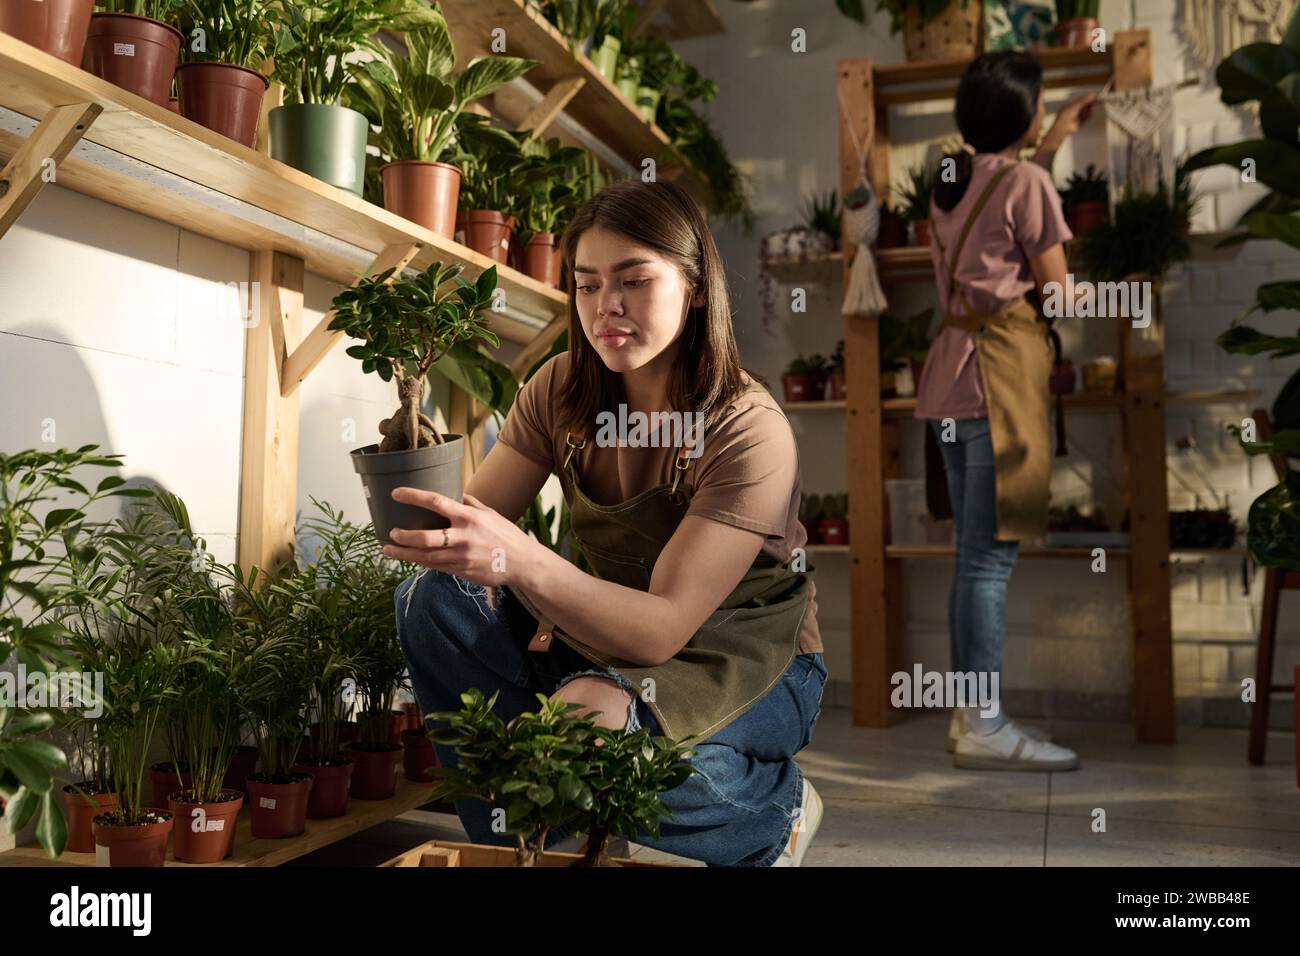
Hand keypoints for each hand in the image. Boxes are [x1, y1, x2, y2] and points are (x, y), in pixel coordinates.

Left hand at [381, 487, 539, 587]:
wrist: (523, 563)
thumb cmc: (507, 535)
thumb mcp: (490, 514)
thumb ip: (470, 504)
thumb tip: (454, 495)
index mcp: (470, 517)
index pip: (436, 502)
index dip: (414, 497)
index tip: (396, 493)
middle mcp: (463, 537)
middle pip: (426, 537)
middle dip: (404, 536)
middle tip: (391, 533)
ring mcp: (462, 557)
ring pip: (426, 557)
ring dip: (405, 553)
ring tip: (389, 549)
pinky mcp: (462, 571)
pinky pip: (436, 567)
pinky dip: (421, 562)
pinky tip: (411, 558)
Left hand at [1047, 92, 1098, 140]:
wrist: (1063, 127)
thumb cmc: (1066, 115)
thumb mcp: (1075, 106)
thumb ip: (1084, 101)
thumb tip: (1092, 95)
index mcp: (1068, 107)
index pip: (1078, 102)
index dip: (1085, 99)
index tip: (1092, 96)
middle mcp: (1071, 113)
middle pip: (1082, 107)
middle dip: (1088, 104)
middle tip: (1095, 101)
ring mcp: (1074, 119)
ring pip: (1083, 113)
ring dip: (1089, 110)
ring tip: (1094, 106)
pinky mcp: (1078, 124)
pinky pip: (1084, 119)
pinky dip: (1088, 115)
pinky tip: (1092, 112)